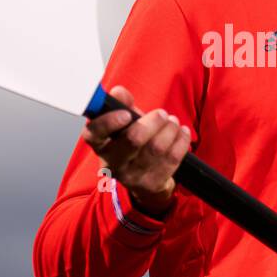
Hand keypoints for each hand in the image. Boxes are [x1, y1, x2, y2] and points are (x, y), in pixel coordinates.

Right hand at [81, 85, 190, 213]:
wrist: (145, 178)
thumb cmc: (132, 143)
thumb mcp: (125, 123)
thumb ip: (122, 104)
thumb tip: (119, 92)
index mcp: (101, 145)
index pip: (94, 134)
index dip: (108, 122)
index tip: (126, 114)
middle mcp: (112, 163)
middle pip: (133, 140)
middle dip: (152, 122)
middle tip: (162, 114)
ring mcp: (133, 177)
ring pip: (156, 148)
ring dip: (169, 129)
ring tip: (173, 121)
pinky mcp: (152, 184)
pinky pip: (172, 159)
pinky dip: (181, 141)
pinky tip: (182, 132)